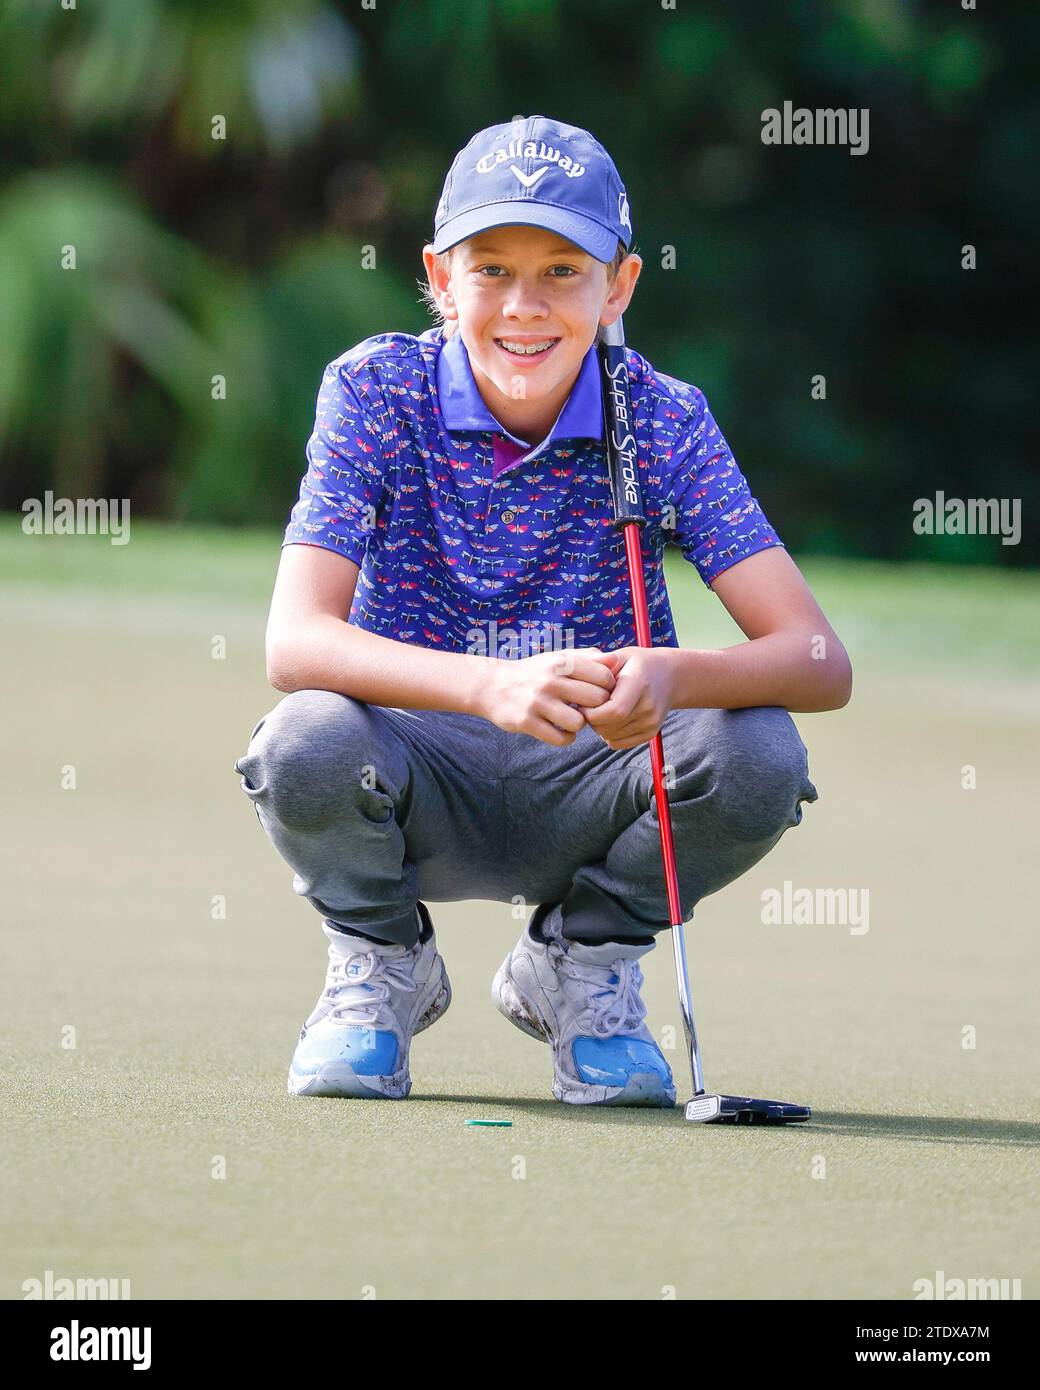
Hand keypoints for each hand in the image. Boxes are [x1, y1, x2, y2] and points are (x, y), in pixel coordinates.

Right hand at [476, 647, 616, 745]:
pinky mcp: (526, 722)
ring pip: (579, 723)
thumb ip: (589, 658)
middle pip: (597, 700)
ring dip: (579, 725)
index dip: (607, 688)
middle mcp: (550, 680)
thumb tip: (617, 659)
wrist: (492, 685)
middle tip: (586, 709)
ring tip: (571, 719)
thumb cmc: (535, 672)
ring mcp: (537, 702)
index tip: (598, 692)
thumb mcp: (559, 658)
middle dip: (596, 708)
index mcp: (562, 662)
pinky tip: (559, 730)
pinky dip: (565, 738)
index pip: (605, 676)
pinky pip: (561, 738)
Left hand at [577, 647, 676, 748]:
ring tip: (602, 709)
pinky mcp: (650, 733)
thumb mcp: (619, 657)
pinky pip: (618, 743)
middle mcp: (648, 706)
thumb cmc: (638, 664)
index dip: (592, 711)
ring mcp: (652, 722)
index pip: (613, 711)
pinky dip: (608, 734)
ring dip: (599, 727)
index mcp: (639, 683)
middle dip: (591, 719)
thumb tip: (575, 683)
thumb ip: (598, 668)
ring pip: (610, 737)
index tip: (583, 700)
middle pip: (608, 726)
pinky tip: (611, 718)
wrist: (670, 675)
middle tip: (589, 705)